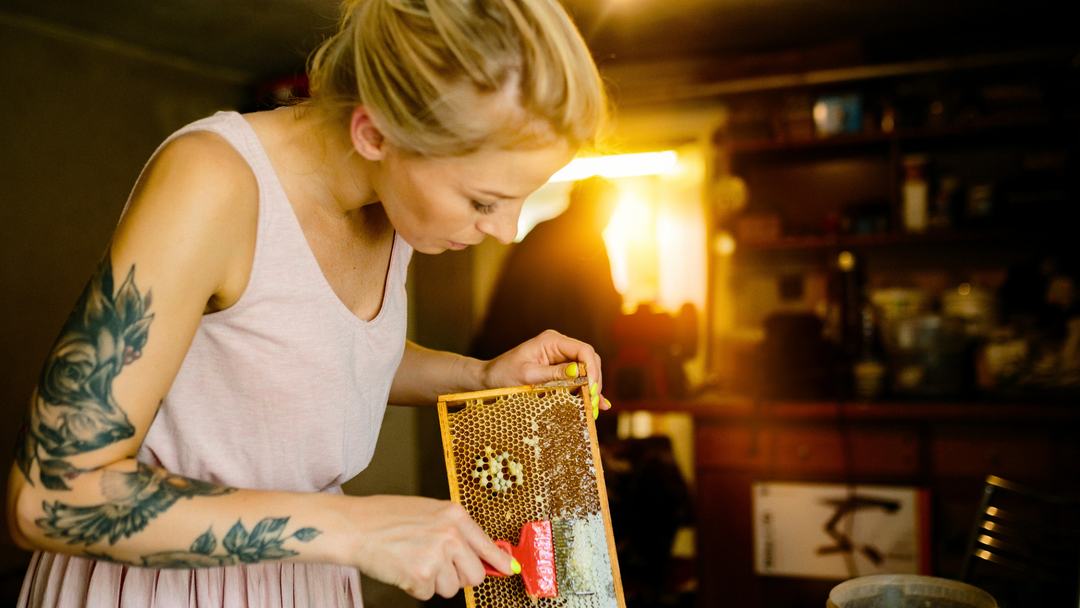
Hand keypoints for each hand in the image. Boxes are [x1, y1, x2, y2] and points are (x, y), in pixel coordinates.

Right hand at [348, 496, 513, 599]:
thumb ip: (454, 531)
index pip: (487, 545)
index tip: (509, 570)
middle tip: (436, 566)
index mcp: (454, 516)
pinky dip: (415, 587)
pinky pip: (428, 594)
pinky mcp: (421, 576)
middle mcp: (451, 535)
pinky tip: (402, 568)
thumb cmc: (385, 517)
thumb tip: (477, 554)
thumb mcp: (428, 512)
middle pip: (474, 575)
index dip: (499, 562)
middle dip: (459, 577)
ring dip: (433, 582)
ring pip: (451, 588)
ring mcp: (437, 556)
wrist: (354, 527)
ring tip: (413, 561)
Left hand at [479, 330, 609, 412]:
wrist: (488, 379)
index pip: (583, 350)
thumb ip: (554, 374)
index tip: (591, 389)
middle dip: (594, 381)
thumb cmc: (503, 374)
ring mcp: (559, 357)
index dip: (591, 369)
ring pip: (586, 369)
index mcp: (551, 341)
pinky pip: (578, 378)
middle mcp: (558, 346)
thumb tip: (578, 371)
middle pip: (588, 360)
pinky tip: (598, 403)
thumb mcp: (527, 375)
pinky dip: (587, 390)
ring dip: (592, 388)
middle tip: (593, 403)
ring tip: (595, 408)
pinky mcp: (559, 370)